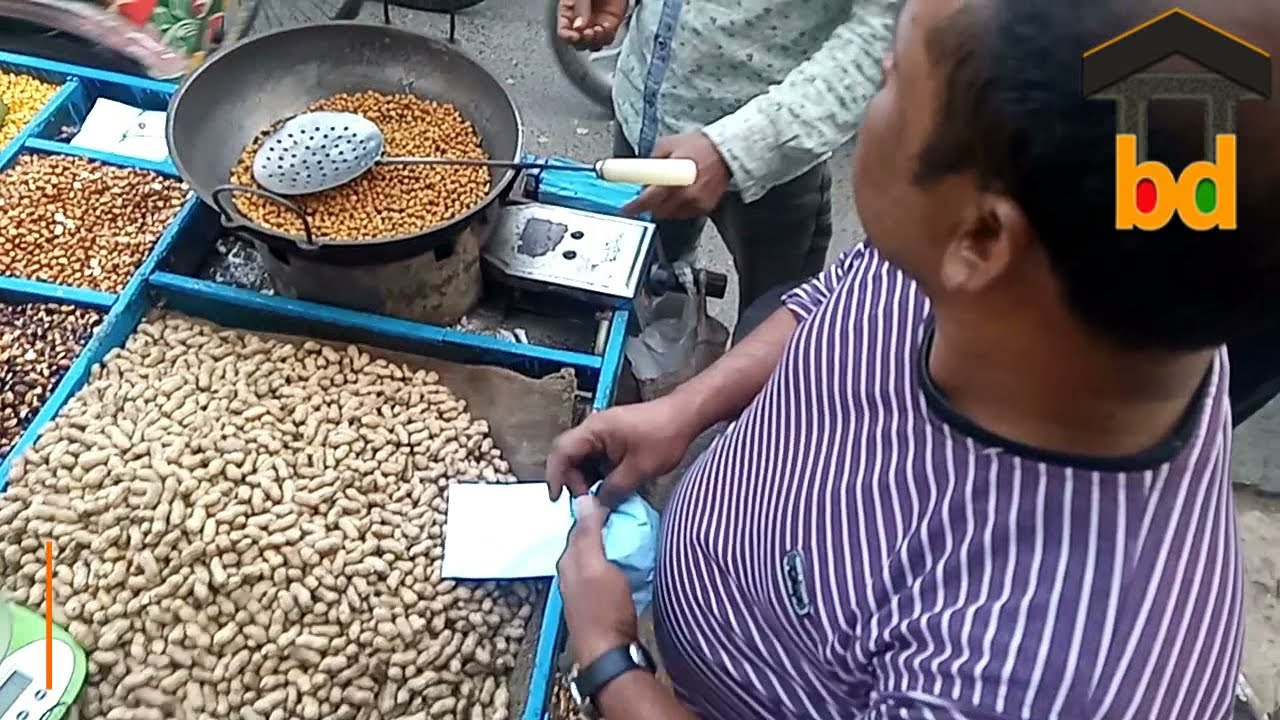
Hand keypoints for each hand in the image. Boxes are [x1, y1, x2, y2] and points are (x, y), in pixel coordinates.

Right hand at [546, 395, 697, 507]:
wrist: (686, 415)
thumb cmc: (663, 437)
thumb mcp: (638, 470)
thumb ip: (613, 491)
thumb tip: (596, 509)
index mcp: (593, 430)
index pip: (561, 452)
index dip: (555, 477)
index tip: (557, 499)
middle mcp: (593, 428)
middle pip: (568, 456)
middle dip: (572, 481)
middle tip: (586, 502)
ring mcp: (603, 432)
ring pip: (581, 458)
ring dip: (585, 479)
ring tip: (597, 498)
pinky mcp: (613, 437)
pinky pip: (595, 457)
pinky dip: (597, 473)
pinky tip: (608, 488)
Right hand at [557, 0, 627, 50]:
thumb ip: (579, 7)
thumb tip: (579, 26)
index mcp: (568, 10)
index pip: (564, 31)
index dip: (568, 37)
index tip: (574, 35)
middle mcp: (581, 18)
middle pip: (578, 42)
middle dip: (582, 41)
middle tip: (586, 34)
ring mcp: (596, 21)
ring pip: (593, 43)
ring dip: (594, 42)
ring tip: (596, 32)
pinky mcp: (610, 22)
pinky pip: (607, 37)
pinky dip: (605, 38)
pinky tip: (604, 30)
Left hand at [559, 495, 638, 664]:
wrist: (609, 654)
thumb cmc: (604, 609)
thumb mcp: (597, 565)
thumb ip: (588, 534)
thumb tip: (582, 499)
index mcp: (568, 561)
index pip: (578, 526)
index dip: (594, 511)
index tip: (615, 499)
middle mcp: (570, 574)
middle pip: (586, 542)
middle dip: (603, 527)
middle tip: (627, 515)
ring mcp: (582, 591)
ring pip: (595, 558)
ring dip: (610, 546)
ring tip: (631, 536)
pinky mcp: (596, 603)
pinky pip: (604, 573)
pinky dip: (614, 563)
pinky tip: (628, 565)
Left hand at [621, 132, 730, 219]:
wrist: (726, 152)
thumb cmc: (700, 146)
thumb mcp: (668, 144)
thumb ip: (652, 160)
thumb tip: (642, 172)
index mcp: (673, 178)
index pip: (647, 199)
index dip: (634, 206)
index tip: (626, 209)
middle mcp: (684, 194)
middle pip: (657, 210)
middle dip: (649, 204)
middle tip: (648, 194)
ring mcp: (695, 203)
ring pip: (670, 214)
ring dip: (663, 206)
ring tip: (669, 190)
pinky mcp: (704, 207)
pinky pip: (684, 213)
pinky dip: (678, 207)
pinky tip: (682, 193)